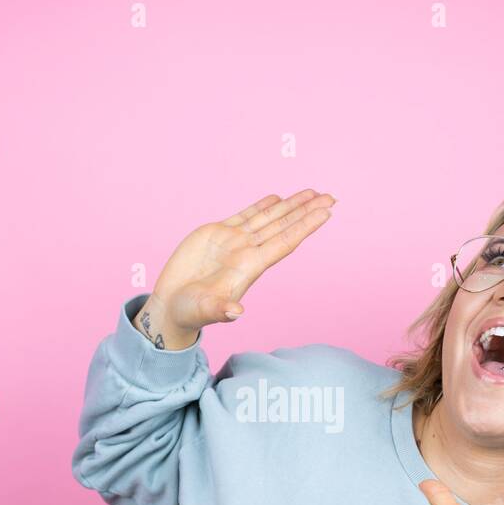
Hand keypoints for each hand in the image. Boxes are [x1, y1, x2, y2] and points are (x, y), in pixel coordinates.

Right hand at [134, 189, 335, 347]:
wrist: (172, 305)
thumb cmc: (190, 312)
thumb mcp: (205, 310)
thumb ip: (221, 310)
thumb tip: (236, 312)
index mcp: (250, 267)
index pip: (285, 241)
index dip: (305, 226)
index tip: (326, 213)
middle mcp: (247, 252)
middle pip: (283, 226)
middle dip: (306, 210)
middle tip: (330, 196)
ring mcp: (234, 242)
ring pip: (268, 218)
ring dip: (290, 205)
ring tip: (312, 192)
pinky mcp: (217, 234)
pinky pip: (245, 216)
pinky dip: (261, 206)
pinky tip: (277, 198)